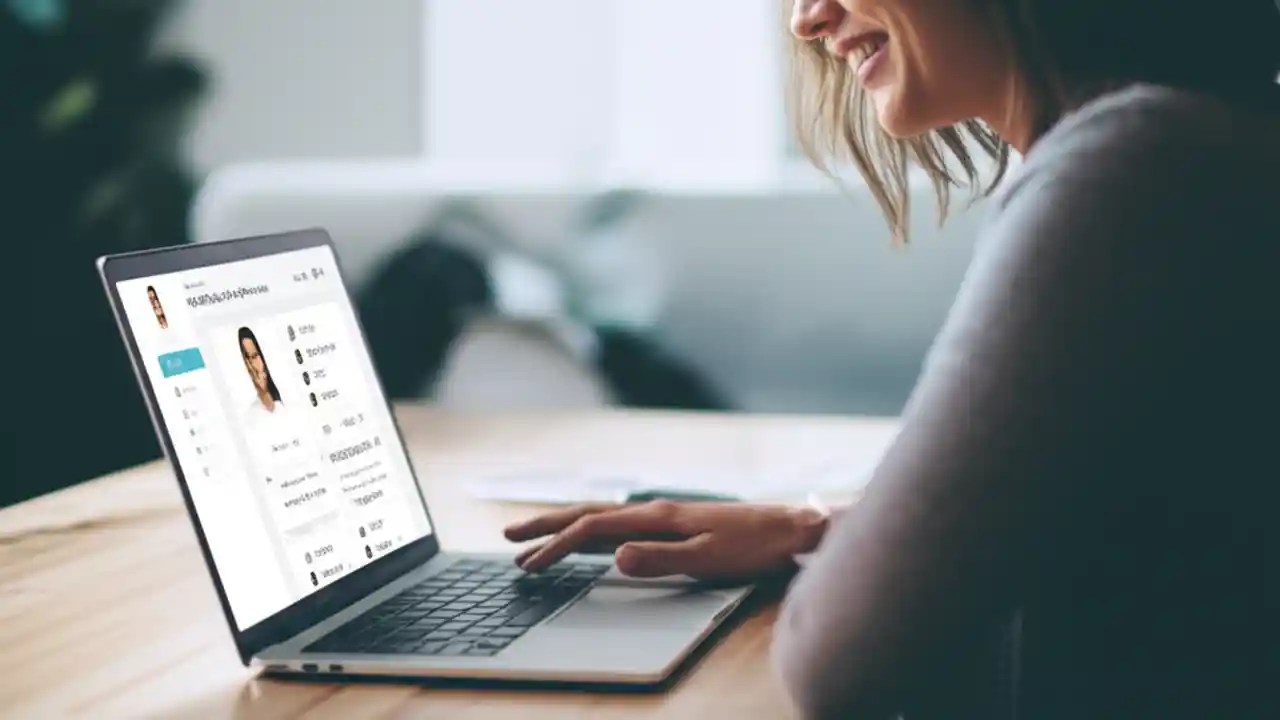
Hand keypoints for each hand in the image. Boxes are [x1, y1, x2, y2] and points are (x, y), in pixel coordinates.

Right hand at [503, 500, 828, 579]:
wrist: (790, 529)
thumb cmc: (754, 547)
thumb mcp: (708, 559)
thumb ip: (659, 559)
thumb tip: (613, 557)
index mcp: (657, 517)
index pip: (592, 528)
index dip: (557, 545)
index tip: (530, 564)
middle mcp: (654, 511)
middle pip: (586, 514)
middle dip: (545, 525)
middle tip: (507, 537)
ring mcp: (662, 516)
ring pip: (600, 518)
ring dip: (563, 527)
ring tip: (532, 540)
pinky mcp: (673, 525)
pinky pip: (618, 524)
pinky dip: (589, 530)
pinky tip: (584, 539)